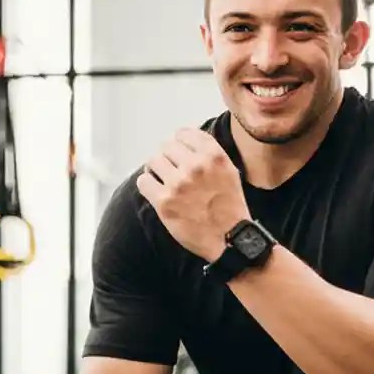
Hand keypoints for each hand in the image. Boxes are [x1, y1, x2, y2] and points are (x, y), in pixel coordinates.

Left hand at [136, 128, 250, 261]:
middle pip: (166, 146)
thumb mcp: (229, 171)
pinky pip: (143, 181)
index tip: (179, 152)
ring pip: (153, 161)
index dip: (179, 142)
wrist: (229, 239)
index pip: (184, 133)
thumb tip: (184, 140)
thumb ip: (209, 153)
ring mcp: (178, 184)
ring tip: (163, 180)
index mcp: (214, 156)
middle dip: (167, 157)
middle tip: (171, 170)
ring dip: (156, 169)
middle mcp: (196, 166)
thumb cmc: (229, 207)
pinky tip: (156, 191)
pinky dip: (147, 184)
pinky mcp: (164, 202)